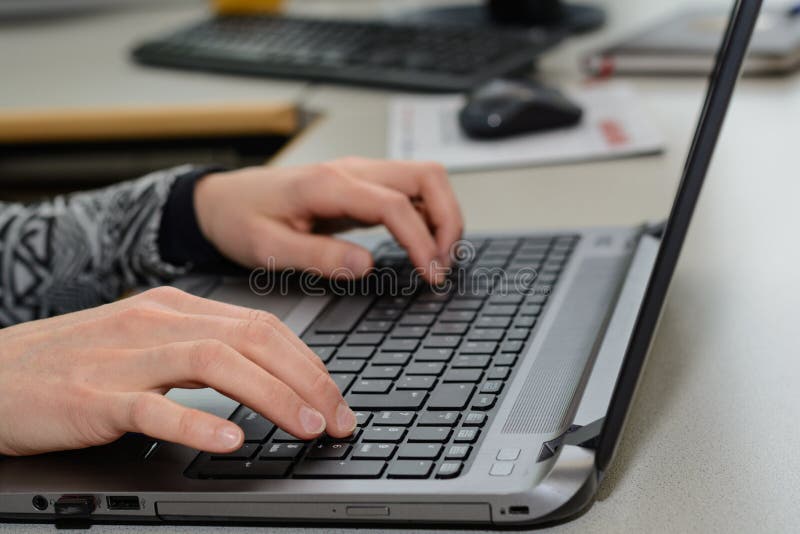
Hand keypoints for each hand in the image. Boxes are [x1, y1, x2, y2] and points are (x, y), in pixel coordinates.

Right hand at [0, 287, 355, 455]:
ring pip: (216, 363)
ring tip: (306, 426)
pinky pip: (154, 406)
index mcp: (174, 308)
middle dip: (308, 380)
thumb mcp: (145, 343)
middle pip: (253, 339)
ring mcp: (124, 358)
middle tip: (338, 419)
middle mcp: (156, 323)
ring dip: (273, 396)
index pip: (262, 326)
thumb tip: (265, 377)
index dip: (309, 363)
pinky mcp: (93, 397)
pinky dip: (197, 421)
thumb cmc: (73, 363)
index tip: (336, 397)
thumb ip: (200, 351)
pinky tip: (230, 440)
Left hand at [194, 157, 463, 281]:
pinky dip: (428, 215)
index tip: (429, 273)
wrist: (222, 200)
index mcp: (328, 185)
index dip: (420, 240)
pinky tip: (422, 245)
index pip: (395, 204)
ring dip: (443, 215)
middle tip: (442, 264)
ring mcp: (359, 174)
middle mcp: (351, 171)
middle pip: (426, 177)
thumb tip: (365, 265)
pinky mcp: (361, 186)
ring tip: (437, 257)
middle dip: (448, 220)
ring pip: (424, 179)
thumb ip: (317, 256)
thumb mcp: (267, 247)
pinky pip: (410, 191)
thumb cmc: (240, 219)